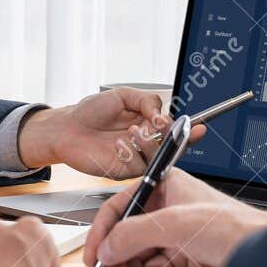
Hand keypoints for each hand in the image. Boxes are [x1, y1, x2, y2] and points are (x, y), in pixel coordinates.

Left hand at [17, 87, 205, 177]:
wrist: (67, 127)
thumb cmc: (91, 111)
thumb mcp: (123, 95)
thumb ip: (147, 100)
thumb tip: (161, 114)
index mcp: (149, 124)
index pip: (175, 129)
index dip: (189, 129)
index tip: (199, 127)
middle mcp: (146, 143)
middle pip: (172, 144)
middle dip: (170, 133)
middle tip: (160, 123)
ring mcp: (136, 158)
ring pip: (158, 156)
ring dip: (149, 141)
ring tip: (132, 129)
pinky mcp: (124, 170)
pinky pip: (138, 166)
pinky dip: (131, 153)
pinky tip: (118, 144)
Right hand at [83, 169, 266, 266]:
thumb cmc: (235, 228)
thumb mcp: (175, 224)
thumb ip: (133, 234)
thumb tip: (105, 248)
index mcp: (165, 186)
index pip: (119, 206)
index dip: (101, 231)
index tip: (92, 256)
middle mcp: (168, 210)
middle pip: (126, 236)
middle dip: (119, 259)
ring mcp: (177, 237)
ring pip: (140, 258)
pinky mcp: (186, 261)